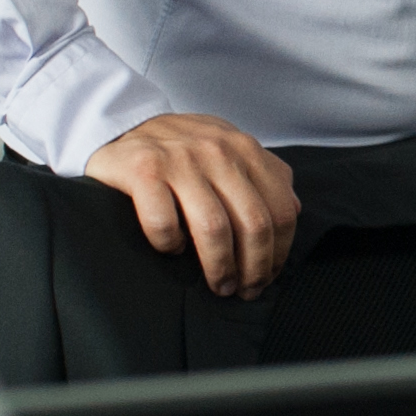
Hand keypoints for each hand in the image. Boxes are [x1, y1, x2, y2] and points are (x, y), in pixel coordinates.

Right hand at [85, 113, 299, 297]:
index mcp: (245, 149)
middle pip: (254, 224)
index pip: (280, 210)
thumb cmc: (180, 147)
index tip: (268, 276)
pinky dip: (171, 244)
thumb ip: (264, 173)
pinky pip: (164, 222)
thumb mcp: (228, 148)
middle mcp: (218, 151)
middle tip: (245, 290)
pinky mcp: (143, 170)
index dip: (279, 252)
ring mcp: (180, 159)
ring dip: (219, 267)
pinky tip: (172, 249)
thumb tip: (295, 209)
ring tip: (219, 285)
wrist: (120, 125)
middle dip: (254, 267)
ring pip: (214, 228)